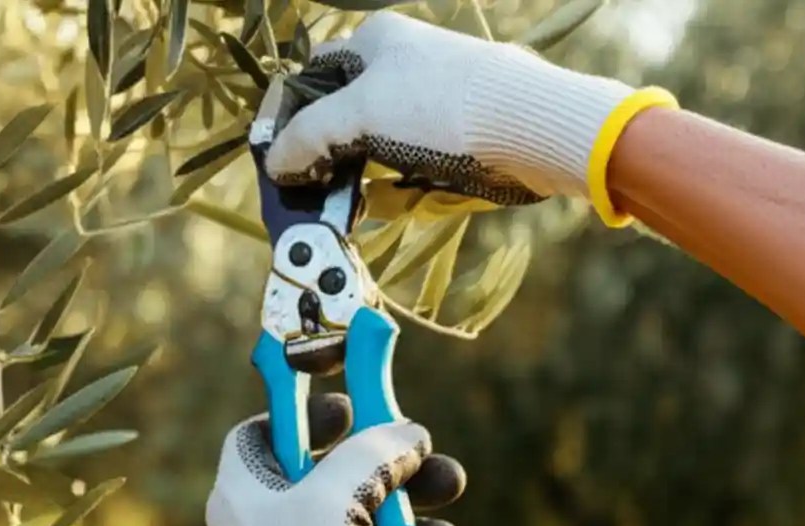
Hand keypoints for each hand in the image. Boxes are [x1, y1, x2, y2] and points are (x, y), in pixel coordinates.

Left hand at [206, 393, 464, 525]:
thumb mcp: (335, 494)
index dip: (307, 414)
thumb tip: (409, 433)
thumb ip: (372, 451)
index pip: (265, 432)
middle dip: (392, 470)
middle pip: (334, 475)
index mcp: (244, 492)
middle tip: (431, 455)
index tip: (351, 405)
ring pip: (367, 524)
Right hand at [266, 11, 645, 206]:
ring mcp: (430, 105)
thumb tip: (274, 163)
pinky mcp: (455, 140)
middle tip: (309, 190)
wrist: (529, 129)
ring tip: (347, 204)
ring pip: (375, 148)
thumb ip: (307, 136)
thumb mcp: (357, 114)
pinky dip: (398, 189)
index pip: (311, 75)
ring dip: (360, 178)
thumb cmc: (438, 106)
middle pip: (342, 116)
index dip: (289, 115)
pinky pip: (411, 168)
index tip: (275, 157)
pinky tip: (390, 204)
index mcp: (374, 42)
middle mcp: (401, 67)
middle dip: (325, 154)